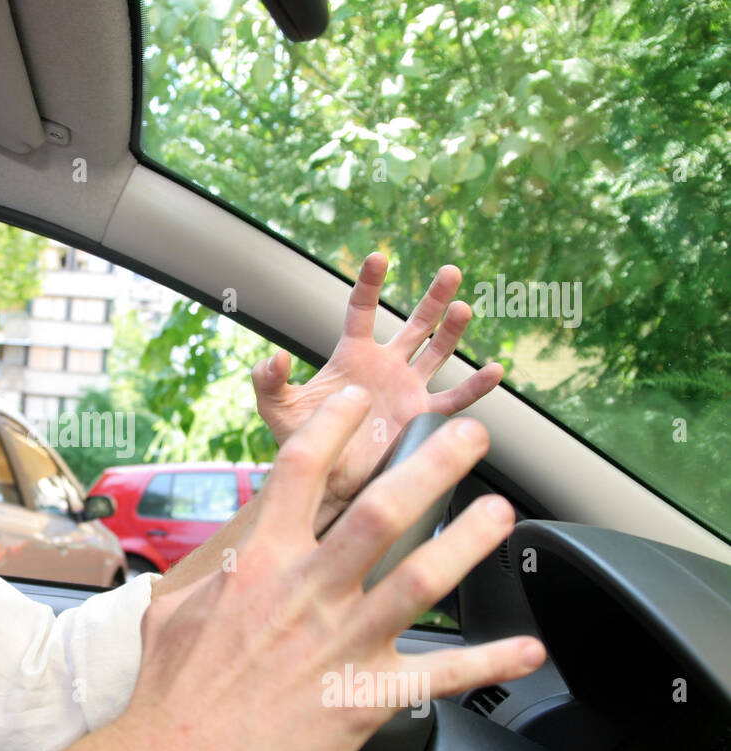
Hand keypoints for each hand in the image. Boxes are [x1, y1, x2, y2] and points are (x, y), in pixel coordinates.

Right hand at [119, 387, 543, 750]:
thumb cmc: (170, 692)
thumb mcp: (174, 610)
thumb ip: (212, 573)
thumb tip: (226, 557)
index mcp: (257, 562)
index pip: (301, 470)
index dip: (336, 425)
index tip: (361, 402)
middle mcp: (304, 591)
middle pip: (380, 508)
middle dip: (434, 464)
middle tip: (470, 436)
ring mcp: (337, 642)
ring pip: (421, 578)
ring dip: (470, 541)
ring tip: (501, 512)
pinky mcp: (362, 697)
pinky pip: (440, 676)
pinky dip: (489, 661)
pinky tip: (525, 649)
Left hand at [251, 253, 502, 520]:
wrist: (324, 480)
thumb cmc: (300, 442)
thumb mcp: (277, 408)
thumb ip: (269, 381)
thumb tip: (275, 357)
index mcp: (352, 356)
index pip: (361, 311)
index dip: (369, 285)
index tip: (378, 258)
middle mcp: (385, 367)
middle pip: (414, 325)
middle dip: (432, 299)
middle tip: (449, 272)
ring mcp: (407, 390)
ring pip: (437, 353)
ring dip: (451, 332)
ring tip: (463, 309)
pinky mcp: (422, 417)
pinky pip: (455, 399)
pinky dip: (476, 387)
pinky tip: (494, 370)